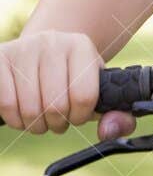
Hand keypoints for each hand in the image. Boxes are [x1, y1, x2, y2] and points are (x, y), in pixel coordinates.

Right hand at [0, 31, 133, 137]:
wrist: (39, 53)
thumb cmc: (72, 77)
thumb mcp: (99, 88)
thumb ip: (117, 115)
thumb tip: (108, 132)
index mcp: (81, 46)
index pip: (85, 96)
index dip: (81, 117)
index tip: (78, 116)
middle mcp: (52, 42)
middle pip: (55, 105)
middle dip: (58, 124)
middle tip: (58, 122)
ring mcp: (23, 49)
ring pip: (30, 108)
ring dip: (36, 125)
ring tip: (42, 119)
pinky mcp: (0, 59)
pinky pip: (6, 104)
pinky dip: (15, 120)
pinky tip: (23, 115)